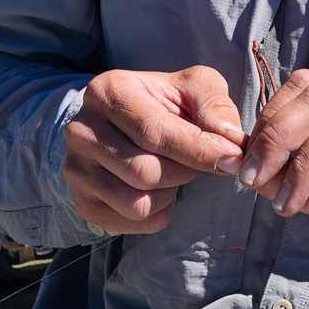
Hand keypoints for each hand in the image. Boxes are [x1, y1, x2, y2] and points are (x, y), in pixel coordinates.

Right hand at [63, 67, 245, 235]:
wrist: (125, 123)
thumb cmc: (165, 103)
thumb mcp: (193, 87)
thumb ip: (214, 106)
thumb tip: (230, 140)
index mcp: (108, 91)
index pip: (153, 131)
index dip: (198, 149)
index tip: (232, 159)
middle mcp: (81, 130)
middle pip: (145, 171)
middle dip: (184, 171)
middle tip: (194, 160)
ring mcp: (76, 169)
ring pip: (136, 203)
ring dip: (170, 193)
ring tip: (174, 171)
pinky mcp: (83, 202)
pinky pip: (131, 222)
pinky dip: (158, 212)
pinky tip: (159, 188)